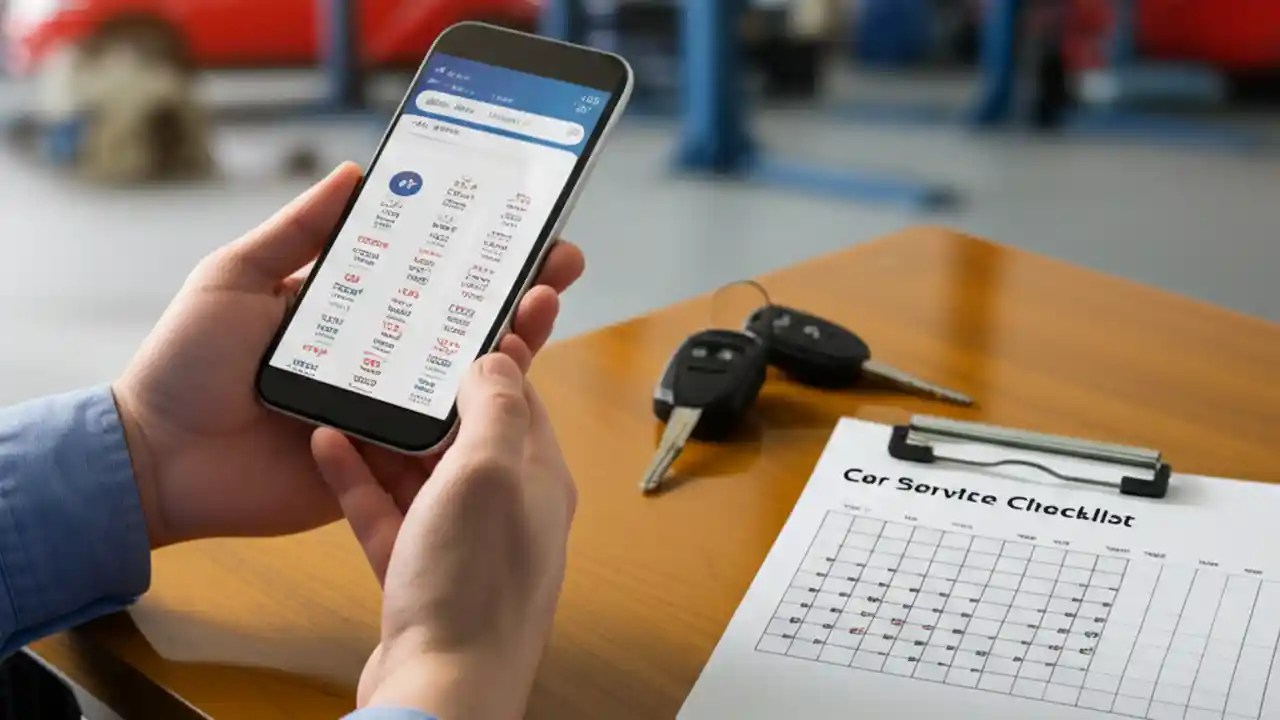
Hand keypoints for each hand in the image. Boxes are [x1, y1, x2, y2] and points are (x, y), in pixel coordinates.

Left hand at [113, 163, 584, 547]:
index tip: (521, 227)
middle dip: (515, 295)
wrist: (159, 459)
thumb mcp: (234, 278)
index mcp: (348, 312)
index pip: (426, 276)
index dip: (475, 254)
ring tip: (543, 310)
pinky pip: (438, 439)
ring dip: (512, 345)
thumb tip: (355, 173)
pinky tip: (511, 379)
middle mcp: (375, 358)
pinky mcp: (382, 460)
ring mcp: (383, 410)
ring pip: (463, 379)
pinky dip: (478, 414)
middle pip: (459, 324)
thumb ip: (296, 231)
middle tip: (558, 267)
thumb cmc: (185, 365)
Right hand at [313, 354, 574, 718]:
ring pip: (420, 475)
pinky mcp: (418, 576)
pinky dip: (358, 482)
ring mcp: (461, 545)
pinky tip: (327, 447)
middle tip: (386, 355)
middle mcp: (505, 511)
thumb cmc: (474, 587)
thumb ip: (497, 409)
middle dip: (426, 397)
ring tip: (347, 392)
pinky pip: (387, 514)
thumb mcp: (491, 472)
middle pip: (464, 436)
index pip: (519, 402)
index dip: (488, 360)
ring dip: (384, 437)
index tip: (452, 326)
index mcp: (537, 480)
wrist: (440, 690)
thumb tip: (501, 359)